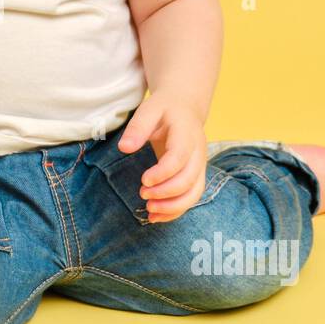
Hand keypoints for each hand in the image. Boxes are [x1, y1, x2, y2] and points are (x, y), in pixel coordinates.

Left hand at [117, 90, 207, 222]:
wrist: (185, 107)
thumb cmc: (165, 108)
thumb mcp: (149, 109)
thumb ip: (138, 127)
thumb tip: (124, 148)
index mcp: (187, 134)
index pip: (179, 159)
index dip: (163, 174)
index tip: (144, 180)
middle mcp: (198, 152)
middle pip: (189, 180)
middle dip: (166, 193)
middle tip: (143, 195)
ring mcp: (200, 165)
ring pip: (194, 193)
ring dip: (173, 207)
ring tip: (150, 211)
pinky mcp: (196, 175)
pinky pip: (191, 197)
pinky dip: (176, 211)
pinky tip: (157, 217)